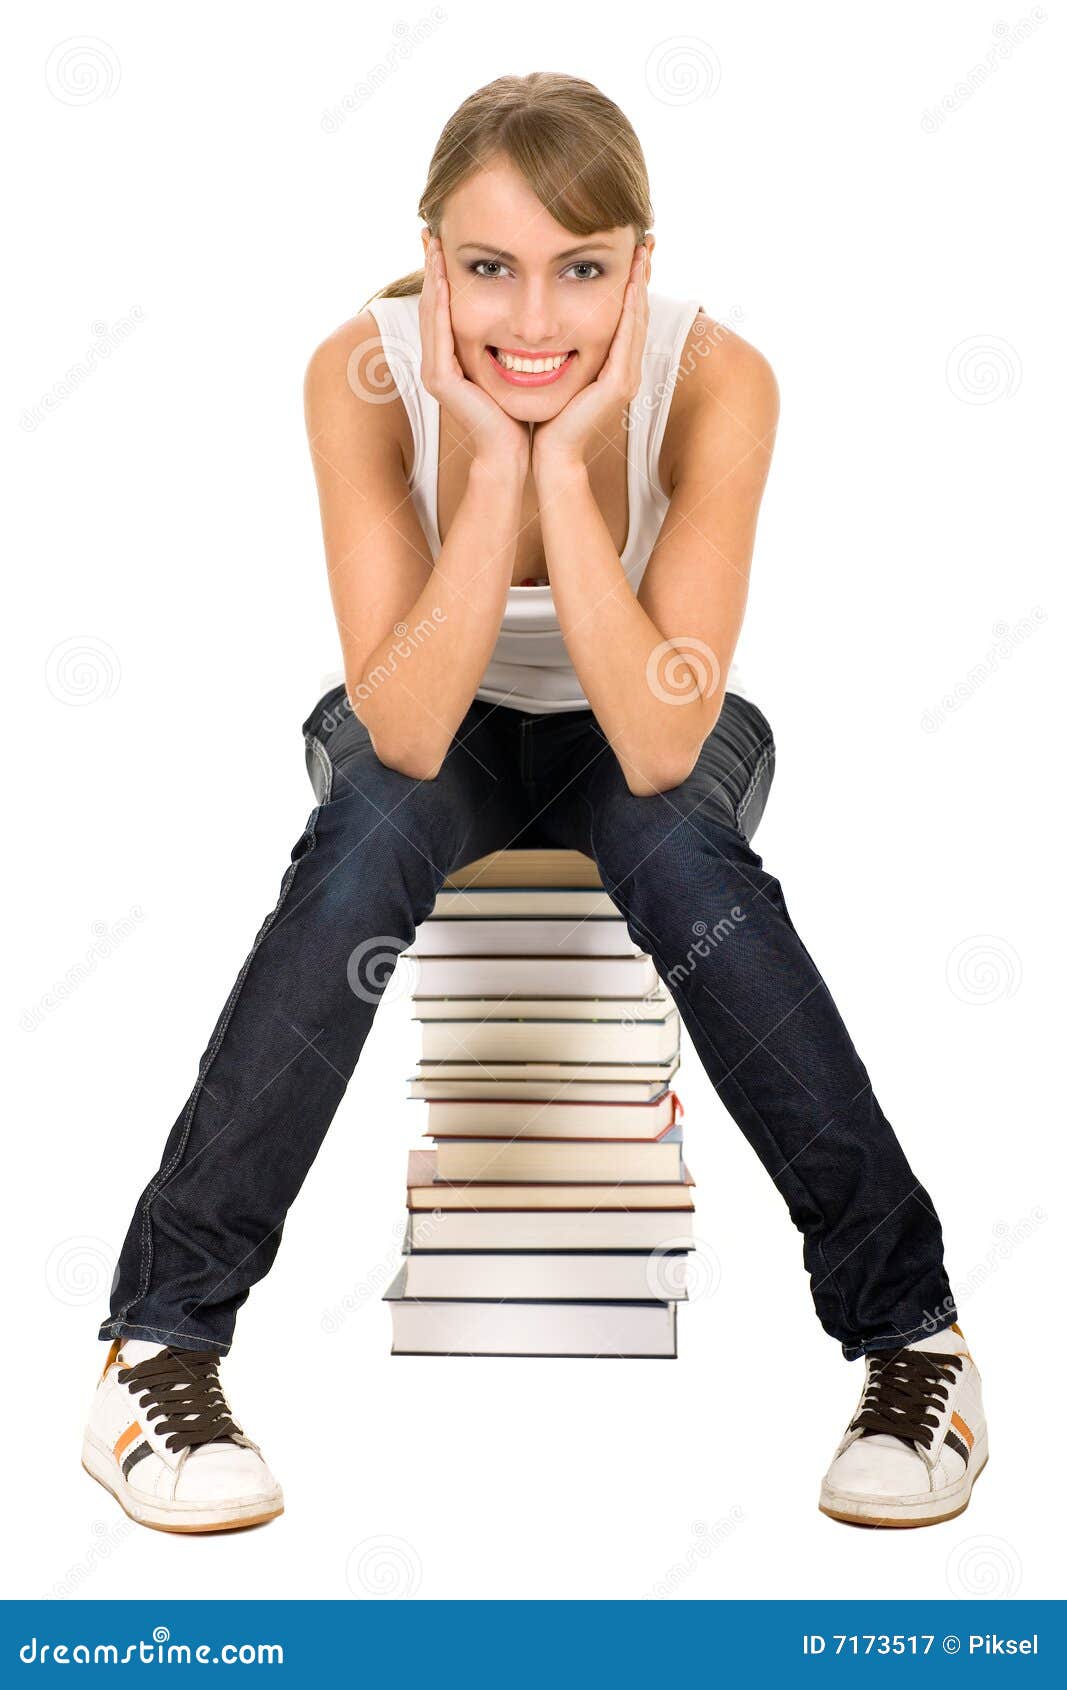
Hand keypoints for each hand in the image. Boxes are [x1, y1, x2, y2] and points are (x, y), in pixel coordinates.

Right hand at [418, 236, 530, 472]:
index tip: (446, 237)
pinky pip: (438, 334)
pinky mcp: (441, 381)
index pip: (445, 304)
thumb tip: (525, 309)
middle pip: (432, 303)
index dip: (443, 272)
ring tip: (434, 246)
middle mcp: (438, 362)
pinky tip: (444, 280)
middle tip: (431, 229)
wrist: (512, 451)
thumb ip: (508, 338)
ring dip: (432, 277)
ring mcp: (435, 372)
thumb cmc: (518, 411)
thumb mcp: (513, 364)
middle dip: (431, 266)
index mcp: (451, 356)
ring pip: (431, 314)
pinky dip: (441, 305)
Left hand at [531, 245, 649, 472]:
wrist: (550, 453)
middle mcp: (627, 371)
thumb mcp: (559, 373)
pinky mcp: (619, 386)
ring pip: (638, 321)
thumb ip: (565, 349)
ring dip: (641, 285)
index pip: (628, 317)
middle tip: (645, 240)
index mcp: (616, 368)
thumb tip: (554, 323)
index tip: (631, 250)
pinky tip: (630, 285)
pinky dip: (631, 310)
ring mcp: (627, 378)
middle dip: (643, 276)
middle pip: (639, 314)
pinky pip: (628, 339)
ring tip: (642, 252)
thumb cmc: (549, 417)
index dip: (633, 283)